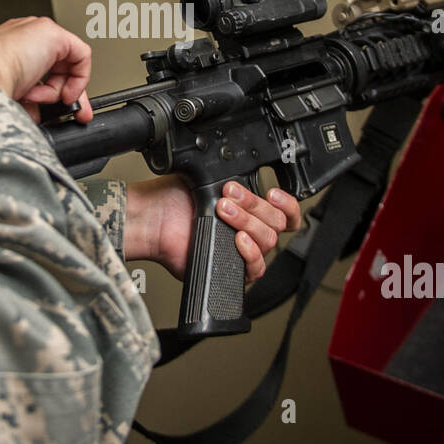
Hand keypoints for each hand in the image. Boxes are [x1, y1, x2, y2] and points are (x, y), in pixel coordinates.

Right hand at [0, 16, 93, 122]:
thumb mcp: (3, 99)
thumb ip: (21, 103)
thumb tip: (32, 116)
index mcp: (5, 53)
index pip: (37, 71)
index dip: (51, 96)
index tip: (57, 114)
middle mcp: (20, 41)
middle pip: (56, 68)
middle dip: (66, 96)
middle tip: (73, 115)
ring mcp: (34, 33)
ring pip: (65, 66)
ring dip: (56, 92)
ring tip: (36, 101)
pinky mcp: (51, 32)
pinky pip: (81, 55)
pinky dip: (78, 78)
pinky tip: (63, 93)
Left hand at [126, 177, 303, 281]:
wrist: (155, 220)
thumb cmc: (175, 200)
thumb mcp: (210, 180)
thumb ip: (236, 179)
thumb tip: (250, 173)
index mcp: (250, 210)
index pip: (286, 214)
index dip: (287, 204)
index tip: (273, 193)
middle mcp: (250, 231)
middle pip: (276, 224)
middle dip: (255, 205)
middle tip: (230, 195)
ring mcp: (242, 251)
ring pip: (267, 241)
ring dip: (247, 222)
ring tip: (224, 210)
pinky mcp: (232, 271)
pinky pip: (256, 267)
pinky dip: (249, 251)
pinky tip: (237, 238)